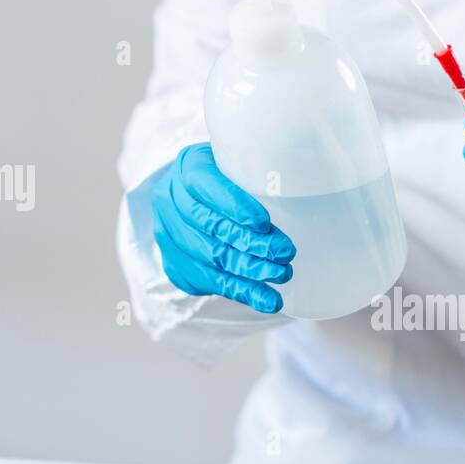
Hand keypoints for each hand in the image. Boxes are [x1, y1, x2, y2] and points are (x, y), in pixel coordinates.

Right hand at [152, 144, 294, 313]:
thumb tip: (296, 190)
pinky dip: (243, 292)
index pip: (205, 186)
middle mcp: (170, 201)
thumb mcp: (240, 164)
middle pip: (210, 227)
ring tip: (282, 275)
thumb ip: (259, 172)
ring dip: (250, 271)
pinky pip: (211, 282)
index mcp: (187, 168)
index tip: (265, 223)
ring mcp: (169, 236)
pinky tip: (268, 300)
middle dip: (250, 244)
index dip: (234, 206)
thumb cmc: (227, 177)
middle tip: (285, 254)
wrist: (194, 199)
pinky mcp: (176, 265)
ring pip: (211, 258)